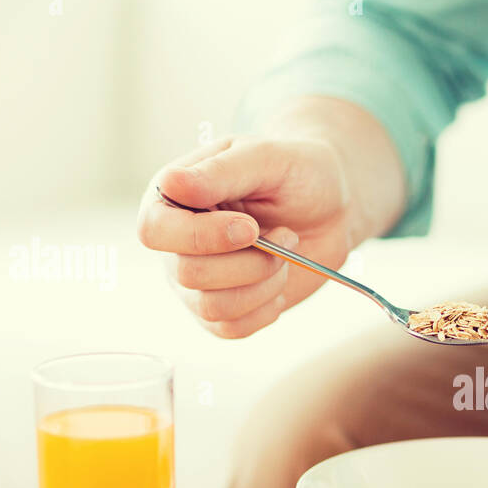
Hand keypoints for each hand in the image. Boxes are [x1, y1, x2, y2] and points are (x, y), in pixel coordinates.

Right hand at [136, 133, 356, 337]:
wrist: (332, 208)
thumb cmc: (297, 174)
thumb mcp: (266, 158)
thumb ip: (220, 173)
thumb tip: (172, 184)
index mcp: (172, 197)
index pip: (154, 230)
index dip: (202, 236)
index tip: (251, 227)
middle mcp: (175, 242)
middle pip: (189, 274)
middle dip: (251, 261)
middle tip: (286, 235)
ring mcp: (195, 282)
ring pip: (213, 307)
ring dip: (264, 283)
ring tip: (285, 254)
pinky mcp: (221, 311)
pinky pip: (232, 329)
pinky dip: (266, 308)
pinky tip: (279, 279)